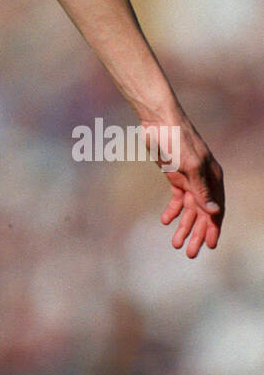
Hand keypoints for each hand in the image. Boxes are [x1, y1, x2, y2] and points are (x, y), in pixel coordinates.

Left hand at [142, 118, 224, 257]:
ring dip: (183, 226)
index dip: (213, 228)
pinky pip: (176, 199)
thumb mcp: (192, 166)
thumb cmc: (178, 140)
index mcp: (213, 178)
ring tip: (176, 244)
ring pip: (188, 209)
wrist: (159, 121)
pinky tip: (166, 221)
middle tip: (190, 253)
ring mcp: (189, 179)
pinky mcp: (174, 176)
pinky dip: (172, 211)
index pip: (215, 209)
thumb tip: (214, 212)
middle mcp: (203, 181)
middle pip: (201, 213)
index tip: (209, 245)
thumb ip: (201, 190)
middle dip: (196, 233)